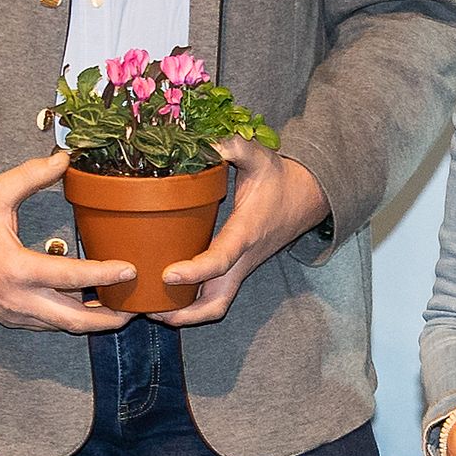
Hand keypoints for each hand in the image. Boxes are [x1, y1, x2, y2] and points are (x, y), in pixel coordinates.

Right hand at [0, 152, 135, 331]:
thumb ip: (32, 175)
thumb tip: (65, 158)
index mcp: (17, 269)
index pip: (71, 277)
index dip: (105, 275)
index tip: (131, 270)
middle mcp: (18, 299)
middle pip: (74, 320)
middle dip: (109, 319)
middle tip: (136, 306)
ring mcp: (13, 314)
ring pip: (62, 327)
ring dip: (92, 321)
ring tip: (119, 309)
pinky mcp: (9, 319)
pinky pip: (47, 324)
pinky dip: (70, 318)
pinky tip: (87, 307)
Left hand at [157, 140, 330, 326]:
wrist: (306, 199)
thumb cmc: (279, 179)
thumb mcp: (260, 157)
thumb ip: (235, 146)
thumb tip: (207, 140)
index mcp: (246, 232)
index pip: (221, 260)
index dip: (195, 271)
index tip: (167, 274)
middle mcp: (243, 258)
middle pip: (217, 301)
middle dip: (185, 314)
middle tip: (151, 310)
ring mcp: (240, 268)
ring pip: (215, 305)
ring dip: (185, 315)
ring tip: (150, 310)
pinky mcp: (236, 269)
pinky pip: (214, 295)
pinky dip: (190, 304)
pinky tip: (164, 296)